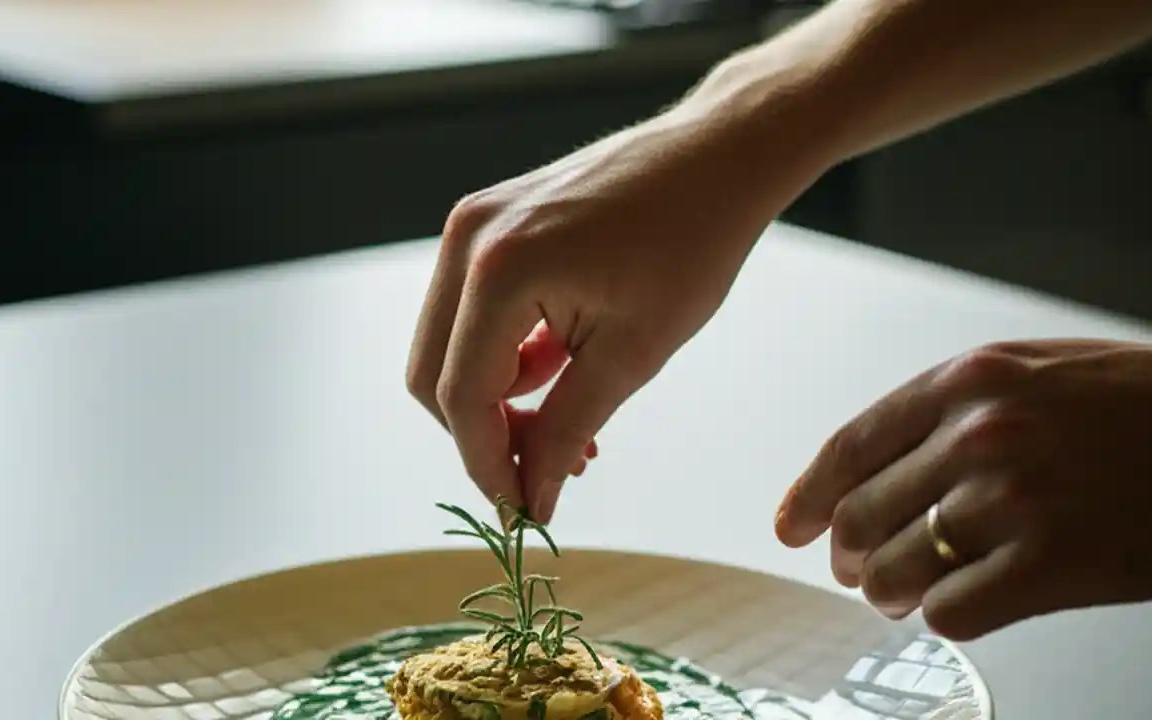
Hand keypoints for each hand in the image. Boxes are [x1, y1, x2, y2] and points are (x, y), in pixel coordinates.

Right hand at [407, 56, 828, 522]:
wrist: (716, 156)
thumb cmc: (693, 242)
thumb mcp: (633, 354)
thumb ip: (566, 432)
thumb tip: (531, 498)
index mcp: (498, 270)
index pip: (462, 396)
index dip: (488, 466)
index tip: (523, 512)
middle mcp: (467, 240)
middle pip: (434, 374)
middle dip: (485, 435)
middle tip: (545, 473)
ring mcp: (473, 224)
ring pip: (450, 346)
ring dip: (498, 400)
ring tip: (571, 431)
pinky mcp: (490, 222)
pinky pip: (473, 311)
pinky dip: (507, 356)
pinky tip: (564, 375)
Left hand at [775, 340, 1151, 639]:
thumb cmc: (1139, 405)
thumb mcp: (1033, 372)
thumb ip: (949, 408)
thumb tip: (875, 467)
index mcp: (967, 381)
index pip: (852, 446)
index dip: (810, 494)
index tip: (790, 525)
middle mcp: (979, 436)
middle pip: (862, 515)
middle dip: (847, 552)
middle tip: (853, 568)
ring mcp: (1012, 502)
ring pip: (895, 569)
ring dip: (885, 590)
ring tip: (896, 591)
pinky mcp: (1051, 565)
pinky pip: (951, 610)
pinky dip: (940, 614)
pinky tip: (953, 603)